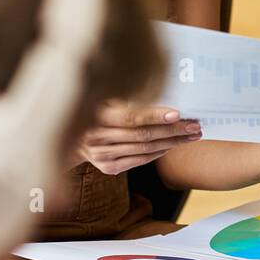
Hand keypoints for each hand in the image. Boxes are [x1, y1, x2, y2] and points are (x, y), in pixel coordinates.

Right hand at [75, 102, 202, 174]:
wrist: (64, 135)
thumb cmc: (91, 107)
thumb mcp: (102, 95)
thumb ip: (126, 97)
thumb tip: (160, 91)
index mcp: (96, 115)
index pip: (132, 117)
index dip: (156, 116)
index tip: (179, 113)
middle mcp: (98, 138)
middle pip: (143, 136)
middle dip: (173, 131)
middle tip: (195, 125)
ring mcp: (102, 155)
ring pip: (144, 149)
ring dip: (172, 143)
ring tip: (191, 135)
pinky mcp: (108, 168)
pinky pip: (140, 160)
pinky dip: (158, 152)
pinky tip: (173, 145)